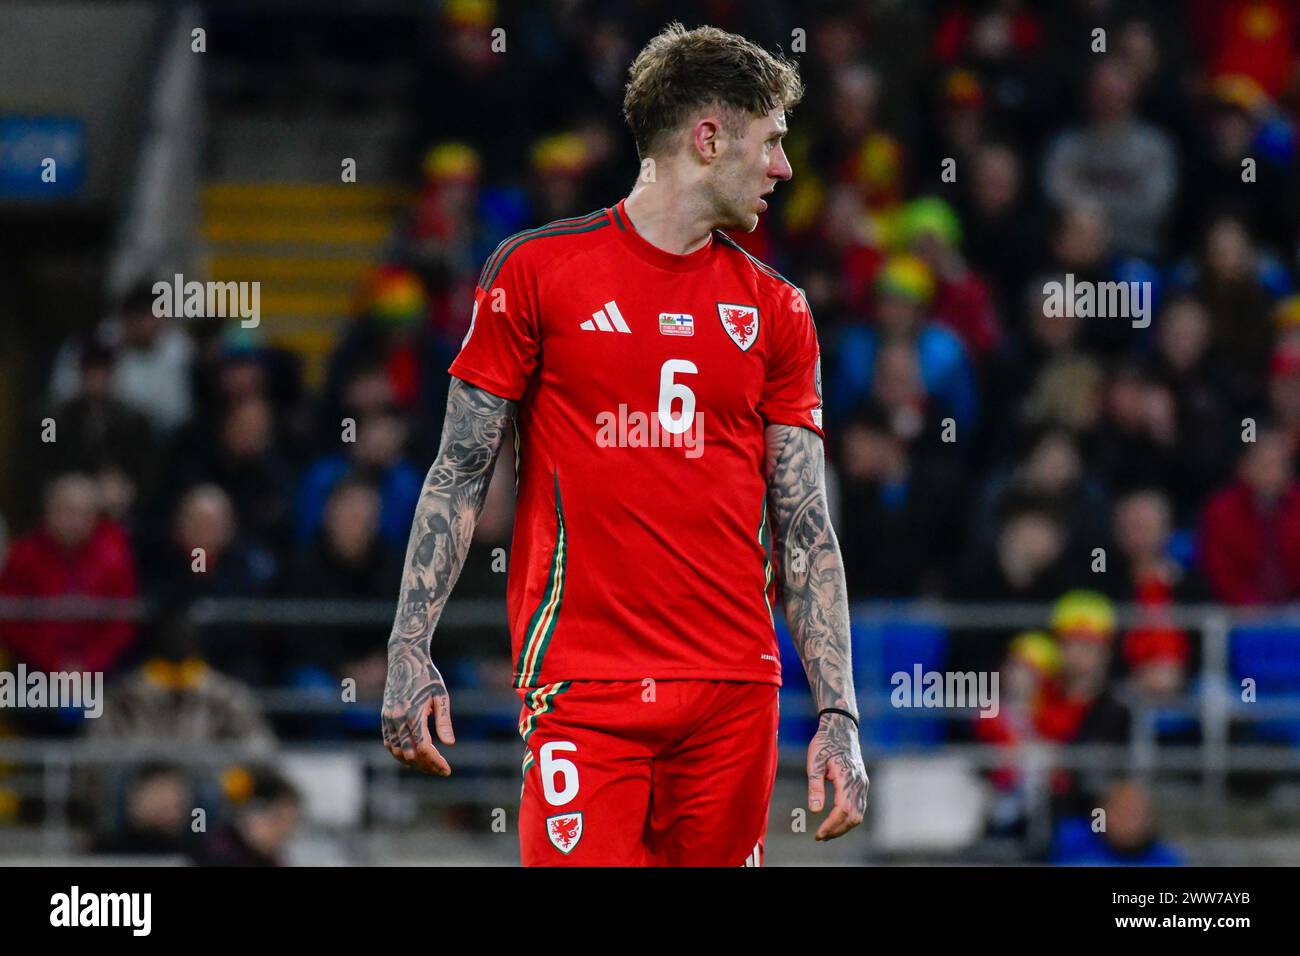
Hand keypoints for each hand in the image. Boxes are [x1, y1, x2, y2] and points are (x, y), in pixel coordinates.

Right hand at [382, 644, 455, 774]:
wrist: (405, 658)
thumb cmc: (427, 676)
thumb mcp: (441, 695)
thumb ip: (444, 720)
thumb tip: (450, 744)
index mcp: (414, 714)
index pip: (424, 748)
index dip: (435, 762)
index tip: (447, 769)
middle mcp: (397, 718)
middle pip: (410, 754)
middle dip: (426, 766)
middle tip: (441, 770)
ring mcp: (388, 718)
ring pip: (396, 751)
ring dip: (412, 762)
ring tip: (429, 765)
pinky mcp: (384, 716)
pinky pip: (388, 742)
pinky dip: (399, 753)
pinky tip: (413, 756)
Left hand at [806, 711, 868, 840]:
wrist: (841, 728)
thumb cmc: (825, 743)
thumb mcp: (815, 762)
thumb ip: (815, 786)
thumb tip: (814, 811)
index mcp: (847, 778)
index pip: (842, 810)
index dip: (831, 825)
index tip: (818, 834)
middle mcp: (859, 783)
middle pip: (853, 817)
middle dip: (837, 830)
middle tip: (820, 837)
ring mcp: (863, 783)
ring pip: (858, 814)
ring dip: (843, 826)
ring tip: (826, 832)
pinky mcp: (862, 783)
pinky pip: (859, 807)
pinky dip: (849, 818)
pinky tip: (836, 821)